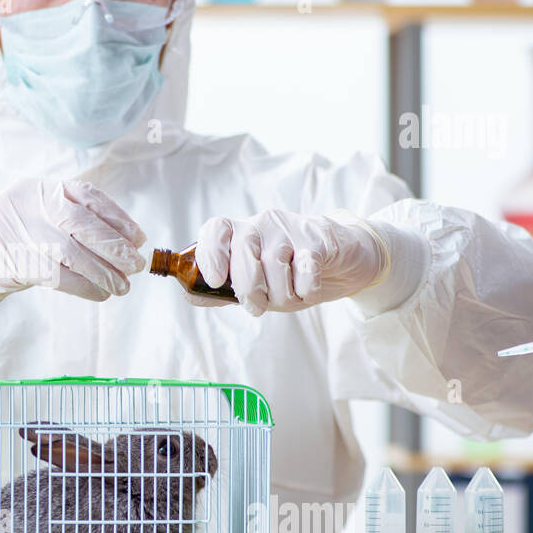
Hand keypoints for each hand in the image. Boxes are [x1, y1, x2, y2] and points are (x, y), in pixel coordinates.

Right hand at [0, 178, 146, 312]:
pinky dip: (83, 286)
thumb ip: (66, 224)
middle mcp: (24, 204)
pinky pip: (54, 275)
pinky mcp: (5, 262)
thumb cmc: (1, 246)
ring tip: (121, 286)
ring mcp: (12, 231)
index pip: (85, 195)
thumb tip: (119, 241)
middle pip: (80, 221)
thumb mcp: (32, 221)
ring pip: (70, 250)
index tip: (138, 236)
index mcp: (34, 188)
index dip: (116, 217)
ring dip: (103, 271)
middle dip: (113, 245)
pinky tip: (98, 294)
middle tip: (135, 264)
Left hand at [194, 209, 386, 315]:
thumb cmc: (291, 273)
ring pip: (275, 263)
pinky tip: (309, 290)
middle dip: (249, 287)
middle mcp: (262, 225)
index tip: (215, 280)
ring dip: (282, 294)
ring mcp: (290, 229)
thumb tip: (188, 294)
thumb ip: (224, 291)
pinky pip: (306, 268)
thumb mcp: (255, 285)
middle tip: (257, 307)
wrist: (344, 261)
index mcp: (240, 234)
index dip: (211, 253)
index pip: (216, 229)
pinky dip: (306, 288)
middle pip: (244, 250)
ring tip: (290, 297)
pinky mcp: (318, 238)